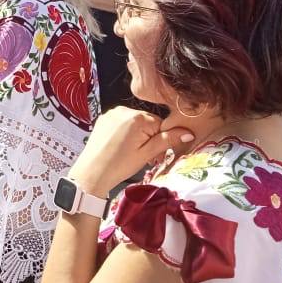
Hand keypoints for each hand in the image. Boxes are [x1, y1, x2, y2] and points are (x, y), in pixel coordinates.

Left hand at [66, 107, 194, 197]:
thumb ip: (167, 140)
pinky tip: (121, 147)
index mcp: (138, 117)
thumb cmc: (120, 165)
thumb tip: (189, 132)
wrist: (92, 172)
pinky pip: (122, 122)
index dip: (162, 140)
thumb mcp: (147, 154)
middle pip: (148, 122)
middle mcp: (124, 110)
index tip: (157, 155)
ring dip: (138, 135)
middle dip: (150, 137)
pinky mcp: (103, 118)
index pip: (161, 124)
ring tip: (133, 153)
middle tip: (146, 156)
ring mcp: (112, 113)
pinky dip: (125, 132)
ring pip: (135, 122)